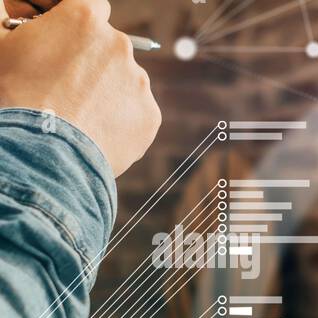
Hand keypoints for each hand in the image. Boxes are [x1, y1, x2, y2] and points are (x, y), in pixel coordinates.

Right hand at [0, 0, 160, 175]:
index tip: (64, 37)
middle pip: (109, 46)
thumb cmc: (17, 94)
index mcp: (85, 19)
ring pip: (124, 80)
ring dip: (106, 91)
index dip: (76, 23)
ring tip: (78, 112)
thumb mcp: (5, 46)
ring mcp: (139, 81)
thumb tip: (23, 22)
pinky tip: (94, 130)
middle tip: (66, 83)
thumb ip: (21, 25)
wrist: (45, 150)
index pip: (90, 6)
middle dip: (91, 60)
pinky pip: (135, 112)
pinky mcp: (150, 115)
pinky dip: (119, 119)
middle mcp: (119, 45)